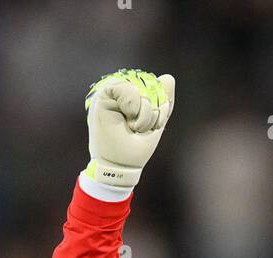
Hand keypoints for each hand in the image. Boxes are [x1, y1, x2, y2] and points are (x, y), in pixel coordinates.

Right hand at [84, 68, 174, 188]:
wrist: (120, 166)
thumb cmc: (135, 149)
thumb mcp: (156, 124)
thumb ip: (163, 101)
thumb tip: (169, 77)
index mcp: (135, 99)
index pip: (156, 90)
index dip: (159, 110)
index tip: (149, 128)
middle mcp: (123, 94)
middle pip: (150, 88)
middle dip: (151, 114)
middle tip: (139, 129)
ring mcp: (113, 94)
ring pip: (139, 89)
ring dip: (143, 114)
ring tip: (133, 127)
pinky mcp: (103, 94)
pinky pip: (125, 87)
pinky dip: (131, 105)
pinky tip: (127, 118)